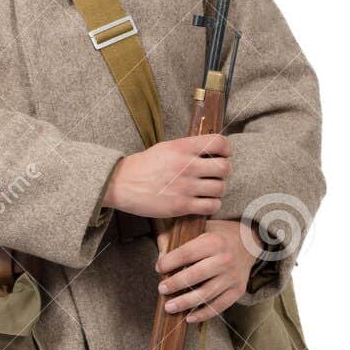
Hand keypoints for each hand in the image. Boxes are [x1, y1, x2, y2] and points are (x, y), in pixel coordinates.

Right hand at [102, 135, 230, 219]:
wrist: (122, 184)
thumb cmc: (145, 166)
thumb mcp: (167, 148)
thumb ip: (189, 148)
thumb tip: (211, 150)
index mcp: (183, 147)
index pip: (219, 143)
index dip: (226, 149)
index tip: (223, 155)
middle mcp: (187, 166)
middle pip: (224, 168)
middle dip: (223, 172)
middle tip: (215, 175)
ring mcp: (185, 187)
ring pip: (220, 188)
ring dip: (217, 190)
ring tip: (208, 190)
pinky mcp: (182, 205)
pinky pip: (211, 206)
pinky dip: (212, 205)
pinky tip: (204, 203)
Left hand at [154, 219, 253, 323]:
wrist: (250, 242)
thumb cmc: (219, 235)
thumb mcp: (201, 228)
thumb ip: (178, 239)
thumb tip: (160, 257)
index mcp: (214, 242)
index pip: (187, 254)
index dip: (169, 262)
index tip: (159, 268)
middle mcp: (225, 260)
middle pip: (196, 275)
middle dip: (175, 284)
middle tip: (161, 289)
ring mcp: (232, 277)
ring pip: (206, 294)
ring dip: (185, 303)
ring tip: (169, 307)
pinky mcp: (238, 290)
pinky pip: (219, 306)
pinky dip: (203, 314)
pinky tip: (189, 317)